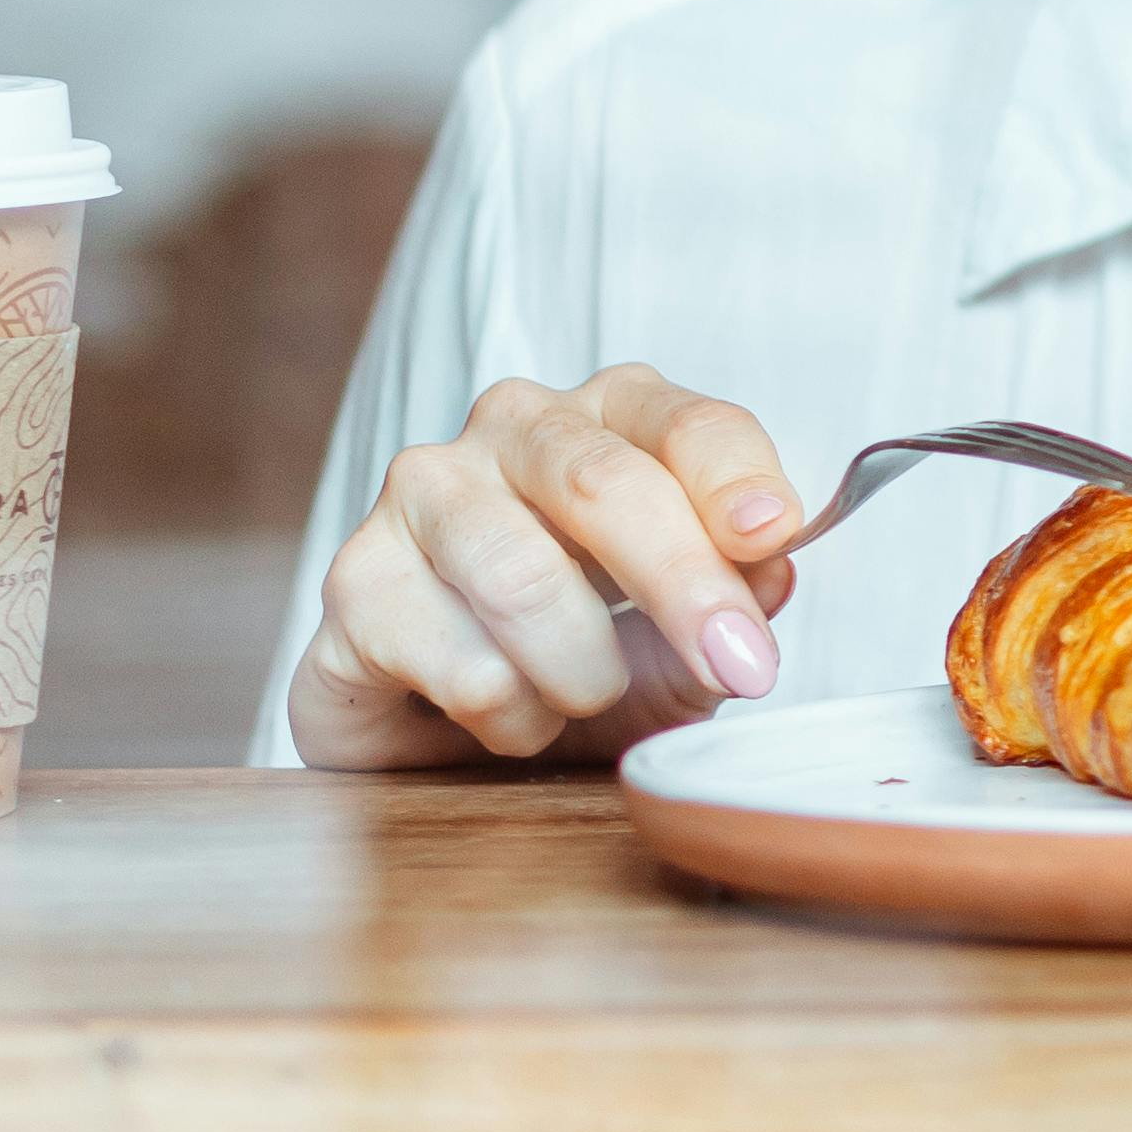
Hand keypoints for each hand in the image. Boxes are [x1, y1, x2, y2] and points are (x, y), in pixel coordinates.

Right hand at [284, 367, 799, 769]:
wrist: (436, 715)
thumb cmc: (579, 644)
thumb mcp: (676, 627)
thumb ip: (731, 598)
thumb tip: (771, 576)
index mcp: (611, 412)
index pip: (687, 425)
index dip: (736, 482)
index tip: (773, 537)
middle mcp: (513, 427)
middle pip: (607, 485)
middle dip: (684, 586)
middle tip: (737, 666)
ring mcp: (422, 492)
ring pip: (529, 584)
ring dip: (584, 675)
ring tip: (583, 698)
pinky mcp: (357, 578)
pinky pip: (465, 666)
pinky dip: (515, 719)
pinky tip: (506, 714)